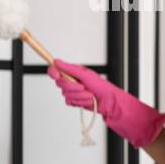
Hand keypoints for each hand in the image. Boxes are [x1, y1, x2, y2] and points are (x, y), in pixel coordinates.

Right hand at [48, 58, 164, 147]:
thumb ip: (69, 69)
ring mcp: (73, 92)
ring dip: (79, 95)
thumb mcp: (86, 75)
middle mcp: (72, 81)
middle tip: (83, 87)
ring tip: (90, 94)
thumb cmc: (102, 86)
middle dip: (72, 86)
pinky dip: (80, 101)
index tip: (56, 75)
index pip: (56, 70)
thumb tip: (56, 61)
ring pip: (65, 94)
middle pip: (60, 83)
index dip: (53, 72)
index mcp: (73, 73)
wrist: (110, 102)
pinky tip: (88, 100)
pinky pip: (69, 102)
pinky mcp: (75, 101)